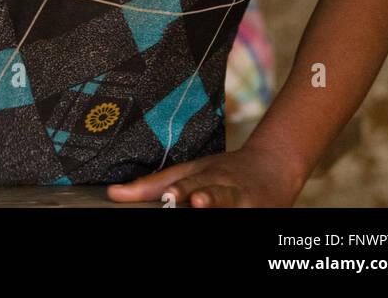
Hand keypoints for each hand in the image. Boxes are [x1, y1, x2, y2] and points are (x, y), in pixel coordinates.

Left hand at [106, 142, 300, 207]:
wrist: (273, 167)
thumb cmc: (224, 171)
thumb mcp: (192, 171)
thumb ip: (153, 185)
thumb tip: (114, 194)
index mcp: (207, 174)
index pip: (191, 181)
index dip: (180, 189)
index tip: (169, 196)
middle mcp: (227, 186)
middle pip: (215, 193)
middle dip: (206, 198)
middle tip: (194, 200)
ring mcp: (245, 202)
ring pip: (233, 203)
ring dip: (220, 202)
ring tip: (205, 203)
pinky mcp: (259, 214)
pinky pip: (246, 220)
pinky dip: (239, 219)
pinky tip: (235, 220)